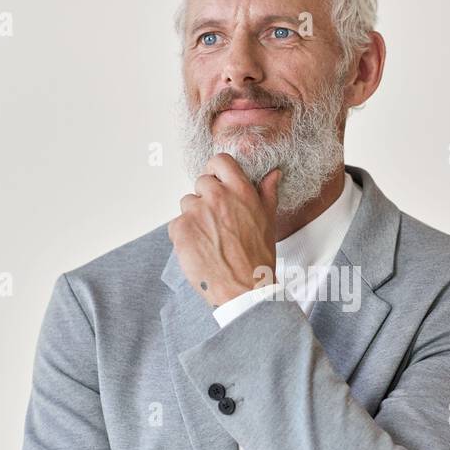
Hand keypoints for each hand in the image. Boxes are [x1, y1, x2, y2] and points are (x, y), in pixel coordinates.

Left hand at [167, 154, 281, 307]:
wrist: (243, 288)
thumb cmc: (257, 257)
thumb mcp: (268, 221)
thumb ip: (268, 193)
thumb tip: (272, 174)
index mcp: (241, 191)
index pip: (219, 161)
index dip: (216, 171)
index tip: (217, 183)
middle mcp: (218, 197)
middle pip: (200, 183)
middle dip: (206, 199)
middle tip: (217, 222)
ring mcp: (197, 212)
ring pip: (187, 204)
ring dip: (194, 217)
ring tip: (210, 239)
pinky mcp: (181, 229)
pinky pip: (176, 224)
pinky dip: (184, 235)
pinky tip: (200, 248)